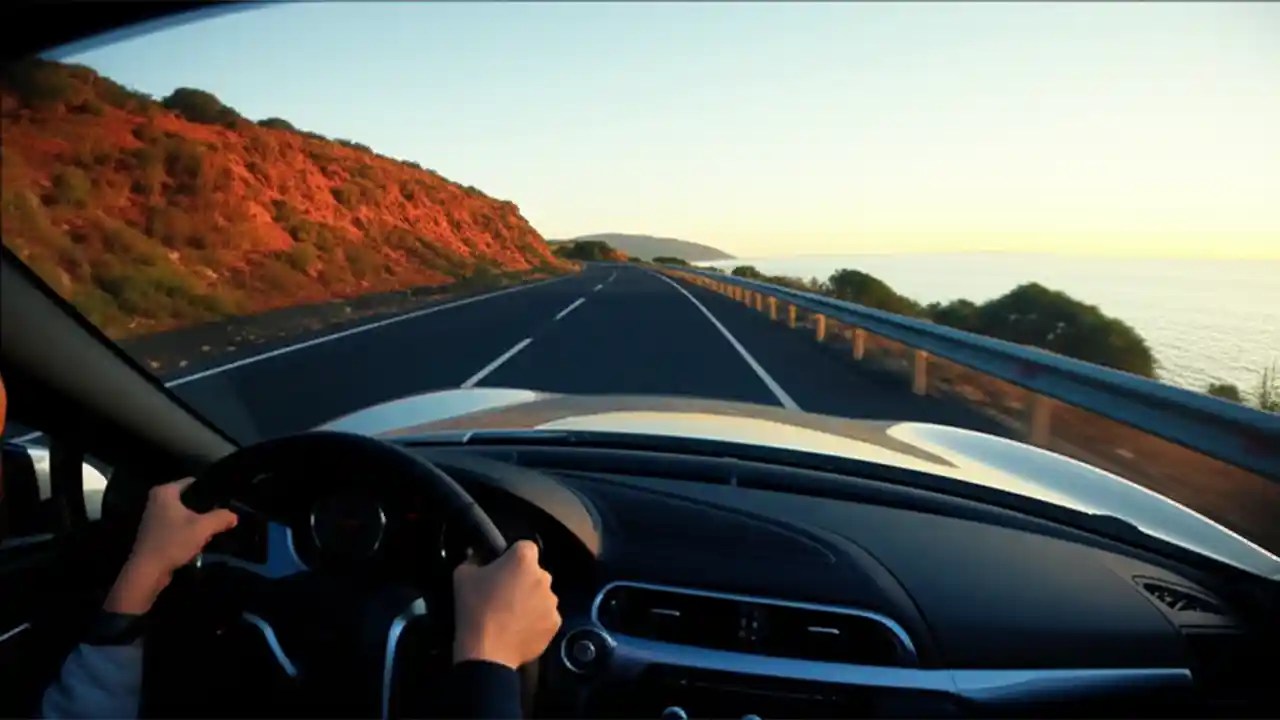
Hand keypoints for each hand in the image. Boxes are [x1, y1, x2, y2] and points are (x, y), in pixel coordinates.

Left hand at [104, 477, 237, 613]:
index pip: (194, 482)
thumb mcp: (202, 528)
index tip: (227, 498)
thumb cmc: (172, 542)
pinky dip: (189, 533)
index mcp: (165, 492)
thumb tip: (234, 516)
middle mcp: (157, 500)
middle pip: (190, 500)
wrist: (147, 571)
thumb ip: (221, 517)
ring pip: (185, 515)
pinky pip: (178, 527)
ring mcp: (155, 518)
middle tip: (223, 516)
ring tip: (213, 530)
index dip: (211, 489)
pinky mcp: (156, 533)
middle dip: (206, 509)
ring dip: (198, 523)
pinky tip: (199, 542)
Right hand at [452, 540, 560, 669]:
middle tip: (504, 594)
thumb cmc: (474, 609)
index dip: (512, 556)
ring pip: (542, 595)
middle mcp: (544, 577)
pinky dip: (536, 620)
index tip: (502, 568)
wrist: (487, 652)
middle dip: (523, 579)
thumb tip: (479, 558)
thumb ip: (474, 559)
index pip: (525, 547)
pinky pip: (545, 616)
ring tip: (511, 615)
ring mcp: (552, 601)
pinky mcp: (555, 623)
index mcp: (523, 559)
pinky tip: (519, 629)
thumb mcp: (462, 575)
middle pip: (535, 572)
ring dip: (531, 600)